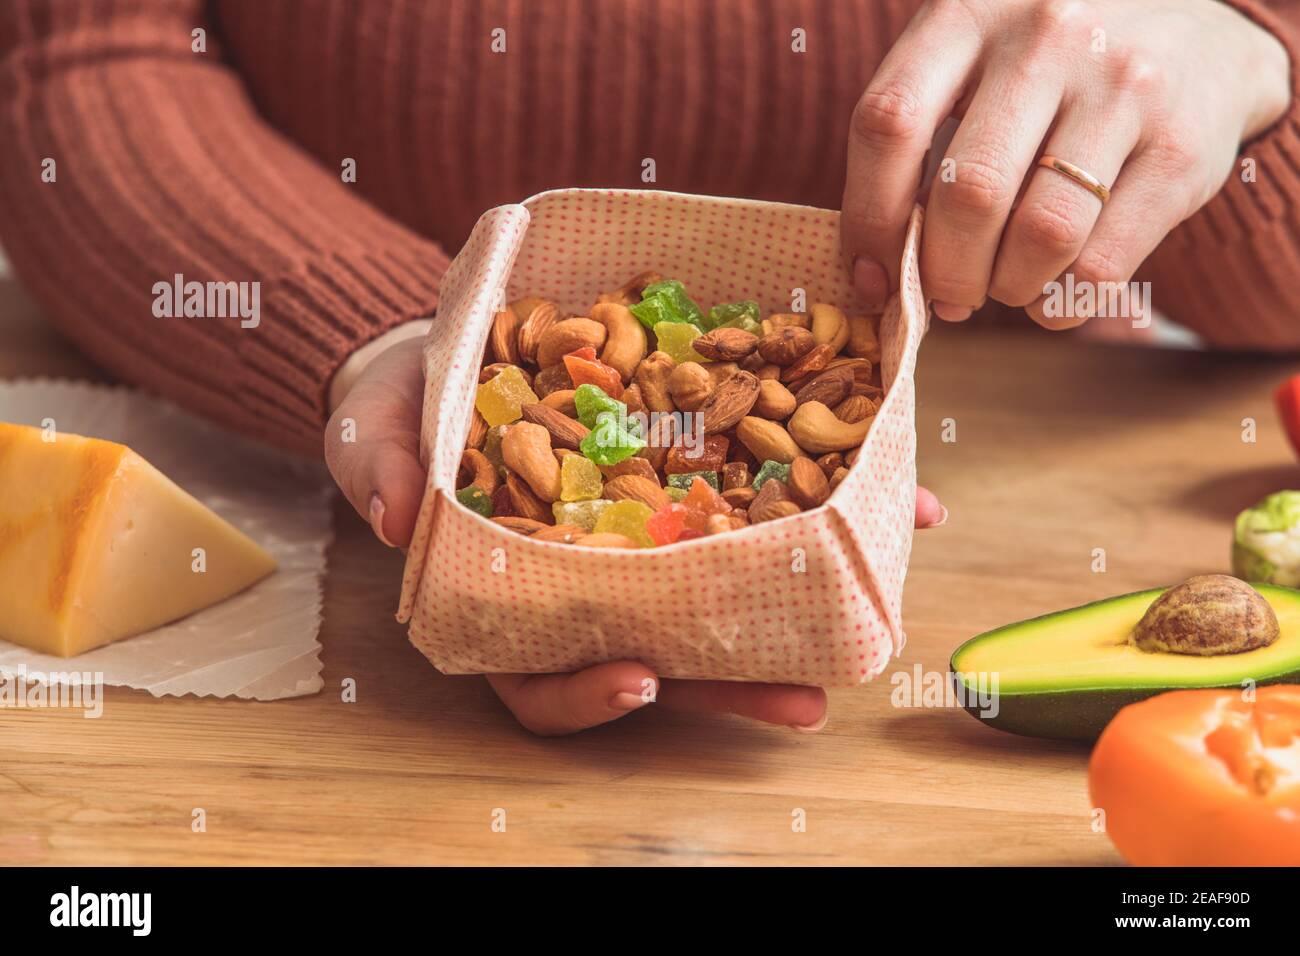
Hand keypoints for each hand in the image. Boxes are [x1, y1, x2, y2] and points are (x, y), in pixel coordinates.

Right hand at [326, 332, 946, 735]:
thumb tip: (393, 513)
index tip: (640, 682)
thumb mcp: (374, 423)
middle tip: (801, 696)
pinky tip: (884, 497)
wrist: (458, 344)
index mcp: (506, 594)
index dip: (586, 693)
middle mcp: (584, 582)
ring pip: (718, 598)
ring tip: (861, 609)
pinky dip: (816, 509)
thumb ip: (379, 462)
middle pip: (657, 655)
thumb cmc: (406, 401)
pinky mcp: (685, 481)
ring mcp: (640, 537)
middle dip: (729, 682)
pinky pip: (752, 509)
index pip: (539, 675)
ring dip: (794, 613)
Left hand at [842, 0, 1290, 327]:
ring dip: (1008, 288)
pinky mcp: (1183, 147)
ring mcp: (1123, 86)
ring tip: (1006, 285)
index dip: (868, 219)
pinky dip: (1062, 303)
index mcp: (969, 13)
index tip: (871, 278)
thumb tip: (880, 275)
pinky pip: (1103, 264)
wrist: (1199, 30)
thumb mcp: (975, 65)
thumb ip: (920, 145)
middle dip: (946, 273)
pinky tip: (1053, 291)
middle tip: (949, 296)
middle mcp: (1048, 37)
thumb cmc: (1051, 69)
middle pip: (968, 194)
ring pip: (1041, 235)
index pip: (889, 124)